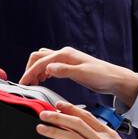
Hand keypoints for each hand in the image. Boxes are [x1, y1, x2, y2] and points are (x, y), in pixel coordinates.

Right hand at [20, 46, 137, 108]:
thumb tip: (48, 68)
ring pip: (43, 60)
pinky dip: (43, 71)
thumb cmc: (101, 76)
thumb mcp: (83, 74)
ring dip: (35, 70)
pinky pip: (50, 65)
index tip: (23, 83)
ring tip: (33, 83)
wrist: (114, 78)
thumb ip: (65, 71)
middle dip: (29, 69)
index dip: (29, 73)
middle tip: (26, 84)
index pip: (41, 62)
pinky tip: (43, 79)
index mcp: (65, 55)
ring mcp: (66, 59)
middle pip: (38, 57)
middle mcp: (64, 54)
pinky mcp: (69, 65)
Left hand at [36, 101, 137, 138]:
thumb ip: (102, 137)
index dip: (70, 108)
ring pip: (72, 138)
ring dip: (54, 132)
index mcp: (107, 133)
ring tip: (41, 129)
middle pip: (76, 123)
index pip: (86, 116)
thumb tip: (87, 133)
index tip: (58, 104)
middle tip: (44, 114)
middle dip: (57, 116)